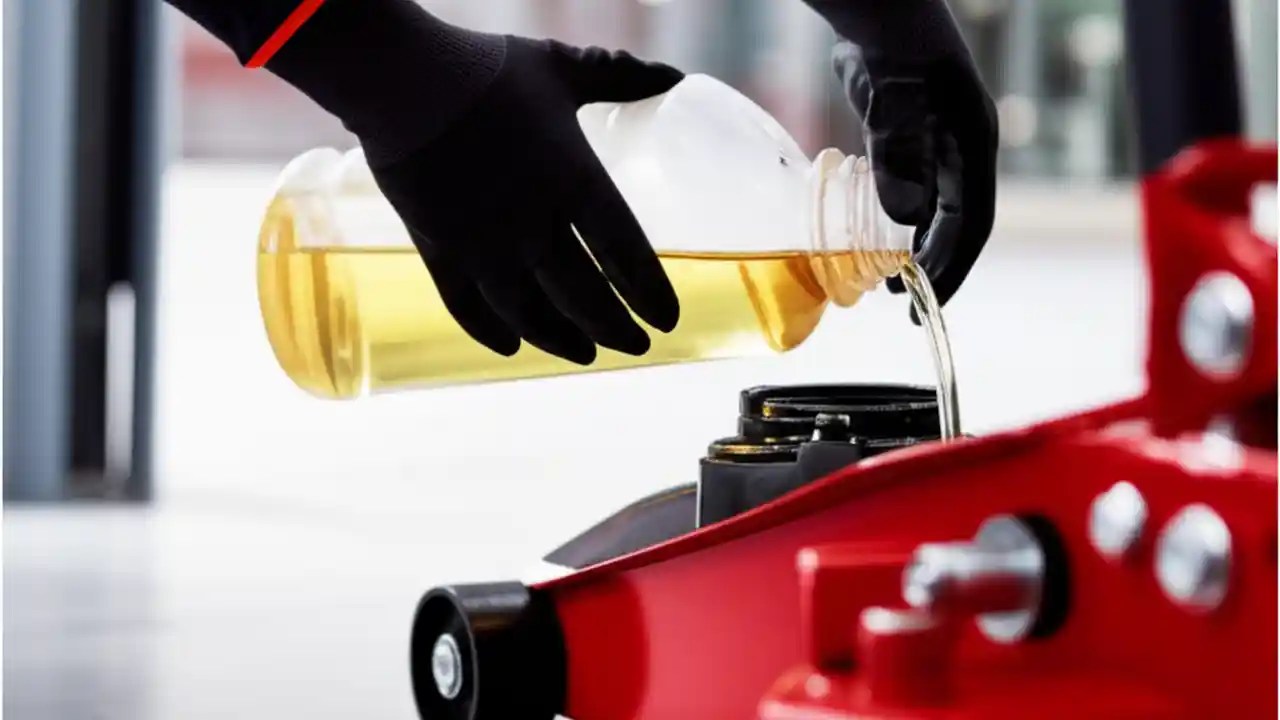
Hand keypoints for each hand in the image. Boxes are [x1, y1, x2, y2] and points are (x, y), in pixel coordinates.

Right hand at [371, 40, 683, 364]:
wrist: (401, 79)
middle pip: (585, 299)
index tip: (667, 320)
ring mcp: (482, 245)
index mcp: (574, 183)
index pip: (626, 256)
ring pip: (530, 315)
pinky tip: (512, 345)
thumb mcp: (563, 70)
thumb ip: (621, 76)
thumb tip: (675, 75)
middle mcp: (532, 226)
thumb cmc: (487, 70)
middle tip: (637, 345)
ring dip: (562, 340)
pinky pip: (467, 308)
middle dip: (616, 329)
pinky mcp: (438, 250)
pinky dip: (491, 331)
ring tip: (585, 354)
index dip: (651, 295)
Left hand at [809, 0, 997, 318]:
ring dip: (918, 249)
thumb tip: (909, 219)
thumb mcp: (895, 105)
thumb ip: (899, 156)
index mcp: (974, 148)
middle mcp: (964, 152)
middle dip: (937, 267)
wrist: (880, 14)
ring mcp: (940, 147)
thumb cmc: (894, 53)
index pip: (973, 224)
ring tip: (892, 282)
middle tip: (908, 305)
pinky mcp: (912, 140)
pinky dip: (901, 222)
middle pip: (959, 224)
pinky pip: (914, 194)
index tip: (928, 300)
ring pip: (936, 212)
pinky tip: (881, 239)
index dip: (954, 266)